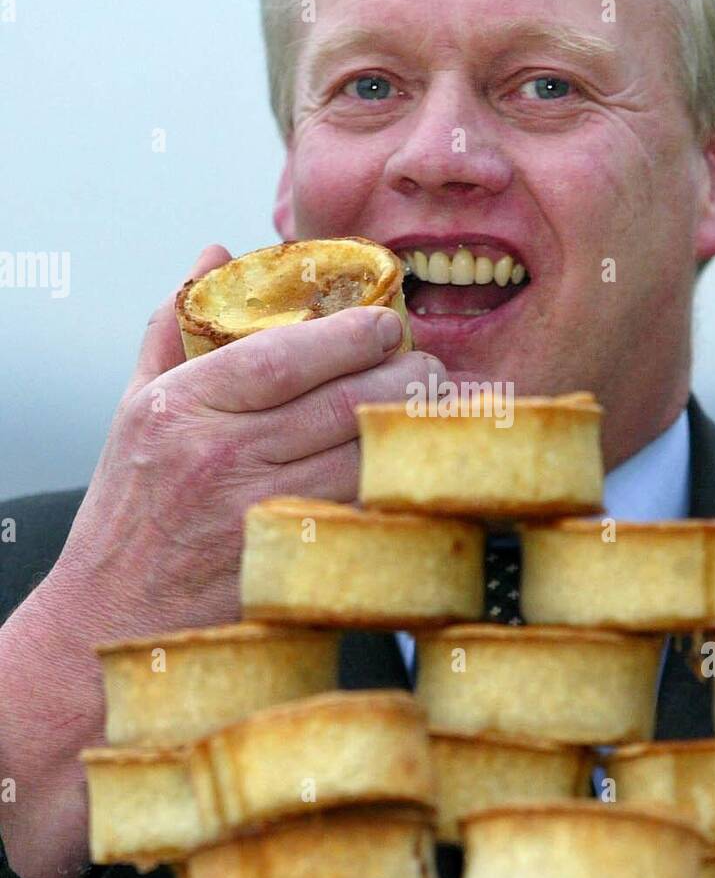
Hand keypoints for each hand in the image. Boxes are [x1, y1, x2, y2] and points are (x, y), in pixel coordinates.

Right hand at [0, 244, 441, 877]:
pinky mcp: (287, 564)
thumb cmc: (127, 516)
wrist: (109, 626)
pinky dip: (403, 486)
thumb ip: (177, 328)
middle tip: (429, 365)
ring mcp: (257, 513)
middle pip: (346, 398)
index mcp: (182, 407)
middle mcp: (220, 455)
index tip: (387, 322)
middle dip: (407, 373)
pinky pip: (367, 513)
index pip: (289, 351)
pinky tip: (423, 469)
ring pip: (369, 454)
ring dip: (418, 426)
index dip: (354, 332)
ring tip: (441, 408)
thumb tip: (217, 251)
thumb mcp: (135, 410)